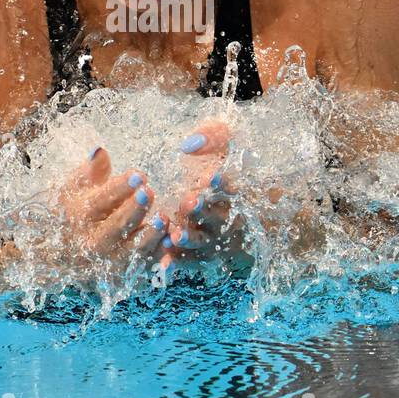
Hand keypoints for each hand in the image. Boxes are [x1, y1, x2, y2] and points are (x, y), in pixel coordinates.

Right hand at [58, 145, 170, 262]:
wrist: (68, 252)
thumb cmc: (79, 209)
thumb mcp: (78, 187)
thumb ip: (92, 169)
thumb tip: (99, 150)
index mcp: (83, 215)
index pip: (102, 200)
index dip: (120, 188)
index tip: (138, 175)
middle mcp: (96, 241)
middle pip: (117, 225)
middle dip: (134, 210)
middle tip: (150, 192)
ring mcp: (112, 260)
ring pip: (133, 250)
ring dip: (150, 235)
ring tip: (164, 218)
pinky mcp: (127, 274)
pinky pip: (146, 267)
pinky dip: (160, 258)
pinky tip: (172, 244)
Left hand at [159, 121, 246, 271]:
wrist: (226, 201)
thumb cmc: (220, 163)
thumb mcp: (225, 144)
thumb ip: (214, 137)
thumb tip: (189, 144)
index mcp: (234, 190)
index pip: (233, 187)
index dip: (224, 183)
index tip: (211, 176)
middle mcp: (227, 216)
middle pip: (218, 217)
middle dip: (203, 211)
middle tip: (189, 202)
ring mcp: (215, 238)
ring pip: (204, 241)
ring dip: (190, 239)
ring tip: (176, 234)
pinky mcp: (201, 255)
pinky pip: (190, 261)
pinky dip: (179, 260)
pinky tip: (165, 259)